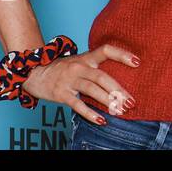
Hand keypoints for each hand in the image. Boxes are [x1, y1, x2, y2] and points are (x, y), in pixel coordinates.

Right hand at [20, 43, 138, 122]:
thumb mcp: (80, 62)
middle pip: (102, 77)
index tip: (137, 62)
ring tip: (120, 111)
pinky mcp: (61, 93)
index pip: (106, 50)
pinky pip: (77, 104)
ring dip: (108, 101)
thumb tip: (121, 78)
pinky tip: (102, 120)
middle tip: (131, 101)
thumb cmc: (64, 69)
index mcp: (86, 57)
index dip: (122, 55)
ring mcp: (69, 80)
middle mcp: (79, 67)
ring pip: (92, 89)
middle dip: (118, 90)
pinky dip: (90, 113)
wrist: (34, 73)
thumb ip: (96, 67)